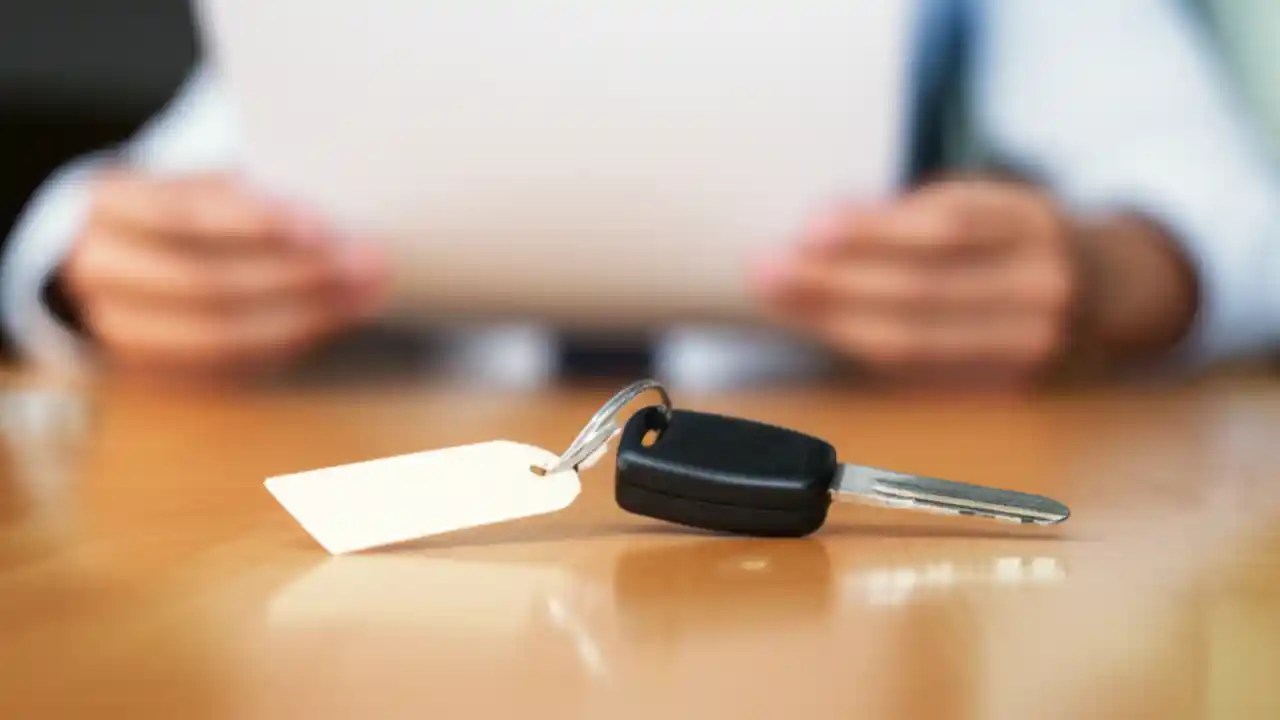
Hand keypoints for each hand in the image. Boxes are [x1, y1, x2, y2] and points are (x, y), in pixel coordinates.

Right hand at [60, 172, 387, 376]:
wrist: (148, 243)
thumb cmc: (203, 197)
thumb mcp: (217, 174)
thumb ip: (255, 187)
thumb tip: (338, 202)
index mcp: (107, 202)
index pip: (183, 213)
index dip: (254, 221)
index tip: (323, 225)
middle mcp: (98, 267)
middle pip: (205, 282)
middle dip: (296, 276)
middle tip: (370, 262)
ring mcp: (121, 327)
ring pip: (219, 336)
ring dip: (304, 318)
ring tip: (367, 294)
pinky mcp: (157, 369)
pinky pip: (230, 368)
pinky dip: (291, 344)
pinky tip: (338, 320)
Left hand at [753, 180, 1195, 388]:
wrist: (1117, 289)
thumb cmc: (1022, 236)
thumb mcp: (991, 202)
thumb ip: (920, 215)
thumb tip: (820, 231)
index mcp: (1034, 225)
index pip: (943, 231)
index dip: (871, 233)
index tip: (809, 229)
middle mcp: (1041, 289)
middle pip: (919, 292)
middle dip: (833, 283)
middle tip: (766, 269)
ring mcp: (1030, 347)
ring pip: (913, 342)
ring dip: (833, 322)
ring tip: (778, 300)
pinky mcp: (1009, 389)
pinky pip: (921, 374)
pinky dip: (865, 352)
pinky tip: (823, 332)